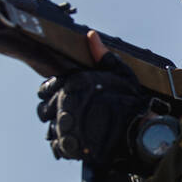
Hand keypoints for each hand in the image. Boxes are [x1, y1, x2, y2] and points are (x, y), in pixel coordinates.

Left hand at [37, 32, 150, 166]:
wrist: (137, 131)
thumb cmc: (129, 101)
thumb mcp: (119, 72)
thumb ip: (101, 54)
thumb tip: (91, 35)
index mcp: (71, 84)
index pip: (46, 88)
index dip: (52, 92)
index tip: (61, 96)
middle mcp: (63, 104)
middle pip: (43, 110)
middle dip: (53, 111)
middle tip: (68, 114)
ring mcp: (64, 126)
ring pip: (49, 128)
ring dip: (59, 128)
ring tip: (74, 129)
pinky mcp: (69, 146)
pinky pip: (57, 147)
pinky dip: (65, 145)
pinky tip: (77, 142)